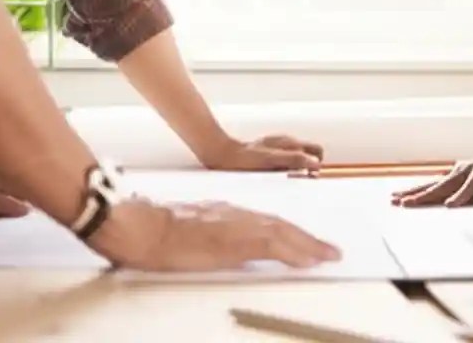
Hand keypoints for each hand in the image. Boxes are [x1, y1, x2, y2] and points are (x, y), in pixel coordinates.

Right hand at [89, 198, 341, 271]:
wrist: (141, 227)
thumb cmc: (155, 231)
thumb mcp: (189, 230)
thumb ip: (209, 234)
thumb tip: (222, 249)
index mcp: (226, 213)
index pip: (266, 222)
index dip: (289, 233)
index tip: (306, 244)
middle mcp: (237, 214)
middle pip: (281, 225)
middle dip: (307, 239)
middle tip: (330, 251)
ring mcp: (237, 225)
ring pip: (283, 233)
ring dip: (309, 245)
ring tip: (329, 256)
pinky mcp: (235, 239)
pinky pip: (273, 245)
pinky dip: (294, 251)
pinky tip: (309, 260)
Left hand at [201, 134, 324, 171]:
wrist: (222, 156)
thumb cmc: (246, 159)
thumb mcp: (271, 159)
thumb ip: (293, 159)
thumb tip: (316, 164)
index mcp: (290, 142)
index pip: (317, 151)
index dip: (317, 164)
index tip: (308, 177)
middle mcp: (287, 144)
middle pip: (310, 156)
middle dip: (309, 169)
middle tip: (296, 180)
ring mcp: (278, 150)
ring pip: (298, 161)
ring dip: (296, 172)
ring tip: (283, 181)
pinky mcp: (269, 157)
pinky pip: (285, 165)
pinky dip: (285, 172)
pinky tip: (274, 179)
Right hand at [389, 154, 472, 207]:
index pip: (470, 184)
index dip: (461, 195)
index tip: (449, 207)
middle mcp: (468, 167)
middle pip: (444, 183)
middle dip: (424, 195)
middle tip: (405, 204)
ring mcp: (461, 170)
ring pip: (435, 183)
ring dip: (415, 191)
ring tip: (395, 198)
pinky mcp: (458, 175)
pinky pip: (437, 184)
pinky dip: (421, 189)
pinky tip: (407, 194)